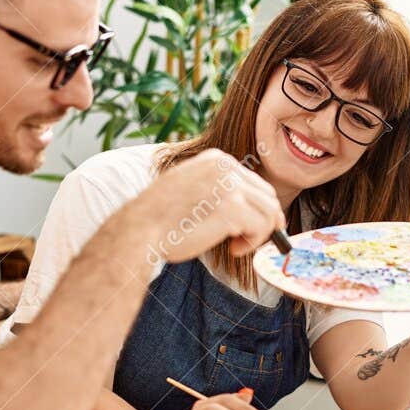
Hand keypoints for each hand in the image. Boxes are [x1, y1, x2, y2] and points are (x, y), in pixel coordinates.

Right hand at [135, 149, 283, 262]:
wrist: (140, 228)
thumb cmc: (162, 219)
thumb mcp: (194, 190)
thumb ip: (220, 192)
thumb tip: (257, 212)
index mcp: (216, 159)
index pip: (254, 182)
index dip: (257, 208)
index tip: (248, 228)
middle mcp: (225, 167)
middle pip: (267, 195)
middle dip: (264, 222)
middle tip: (246, 240)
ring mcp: (229, 185)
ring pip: (270, 212)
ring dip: (258, 234)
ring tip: (236, 246)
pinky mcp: (232, 207)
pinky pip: (262, 227)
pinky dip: (254, 243)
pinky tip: (234, 249)